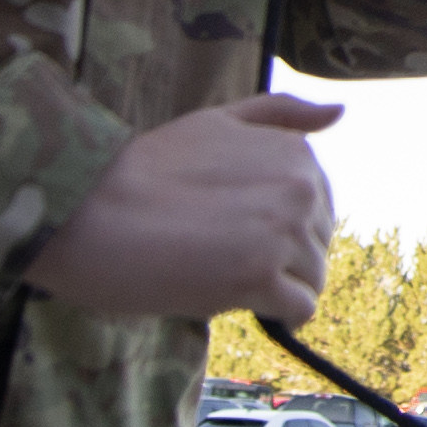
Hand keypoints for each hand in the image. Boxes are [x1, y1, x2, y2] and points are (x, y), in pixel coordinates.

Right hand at [26, 91, 346, 320]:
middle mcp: (300, 187)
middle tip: (220, 251)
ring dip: (275, 286)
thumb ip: (280, 115)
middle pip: (318, 244)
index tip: (233, 226)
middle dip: (280, 256)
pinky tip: (239, 300)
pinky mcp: (259, 275)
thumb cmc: (144, 171)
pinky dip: (276, 314)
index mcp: (294, 152)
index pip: (319, 208)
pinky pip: (299, 310)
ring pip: (312, 279)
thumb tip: (338, 111)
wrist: (87, 214)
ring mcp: (282, 231)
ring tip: (222, 272)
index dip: (277, 225)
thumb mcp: (216, 121)